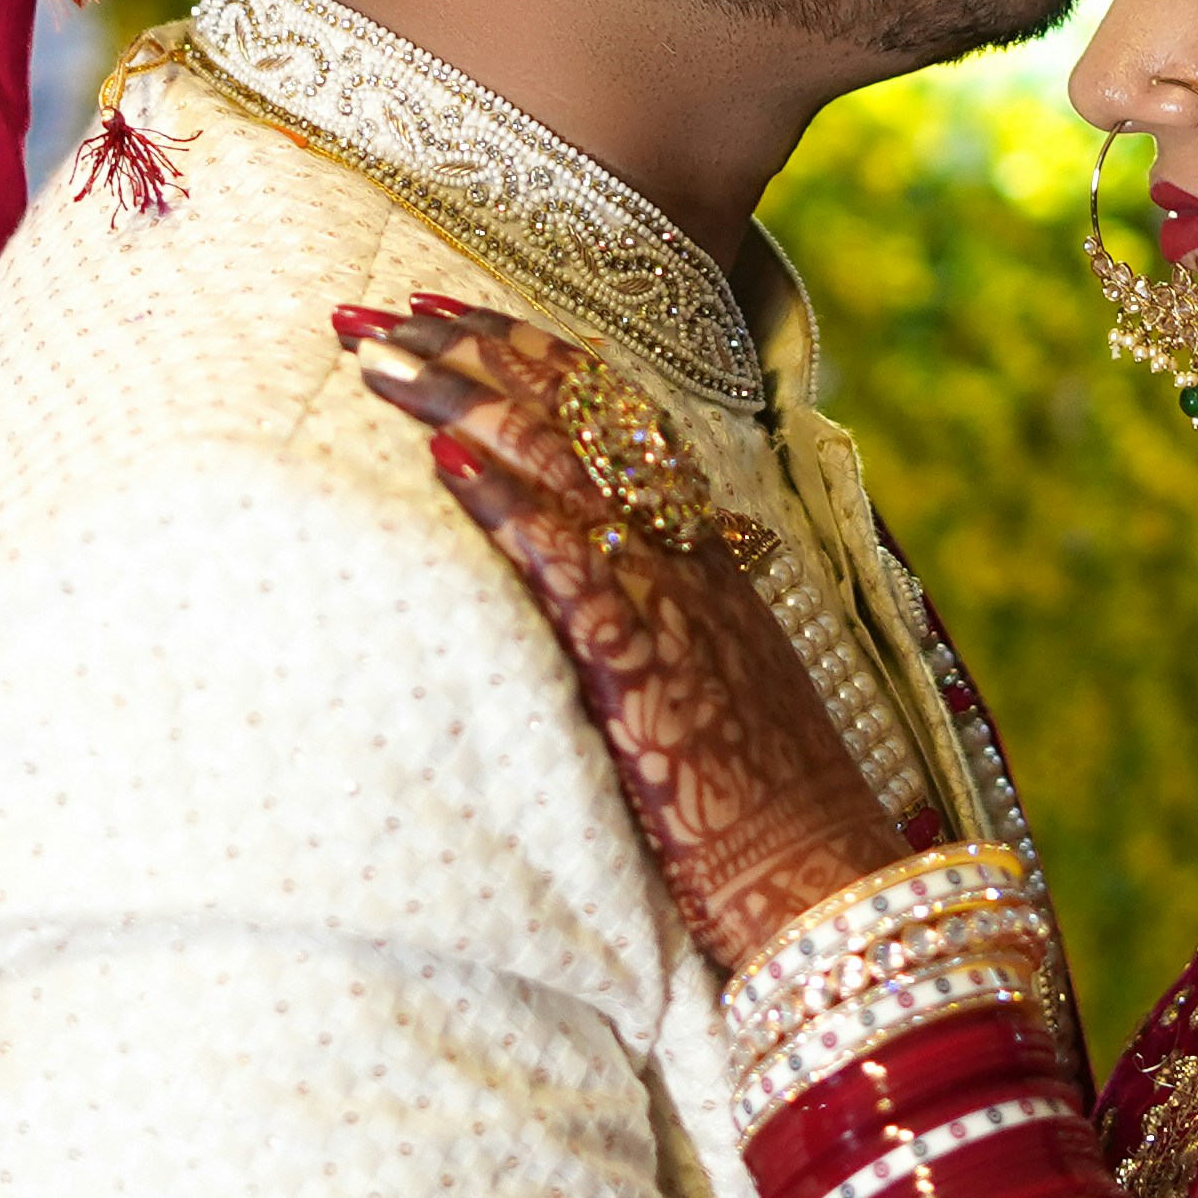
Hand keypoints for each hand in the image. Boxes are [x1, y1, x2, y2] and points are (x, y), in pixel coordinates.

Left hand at [348, 297, 913, 964]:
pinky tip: (445, 462)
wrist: (828, 892)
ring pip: (562, 466)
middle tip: (368, 309)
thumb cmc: (762, 808)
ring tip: (376, 357)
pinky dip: (508, 508)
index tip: (438, 304)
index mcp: (703, 547)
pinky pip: (574, 567)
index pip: (606, 409)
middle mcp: (690, 552)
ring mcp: (674, 604)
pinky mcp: (652, 671)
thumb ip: (646, 617)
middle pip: (571, 414)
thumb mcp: (705, 680)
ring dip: (462, 399)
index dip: (520, 346)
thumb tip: (568, 581)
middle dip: (465, 349)